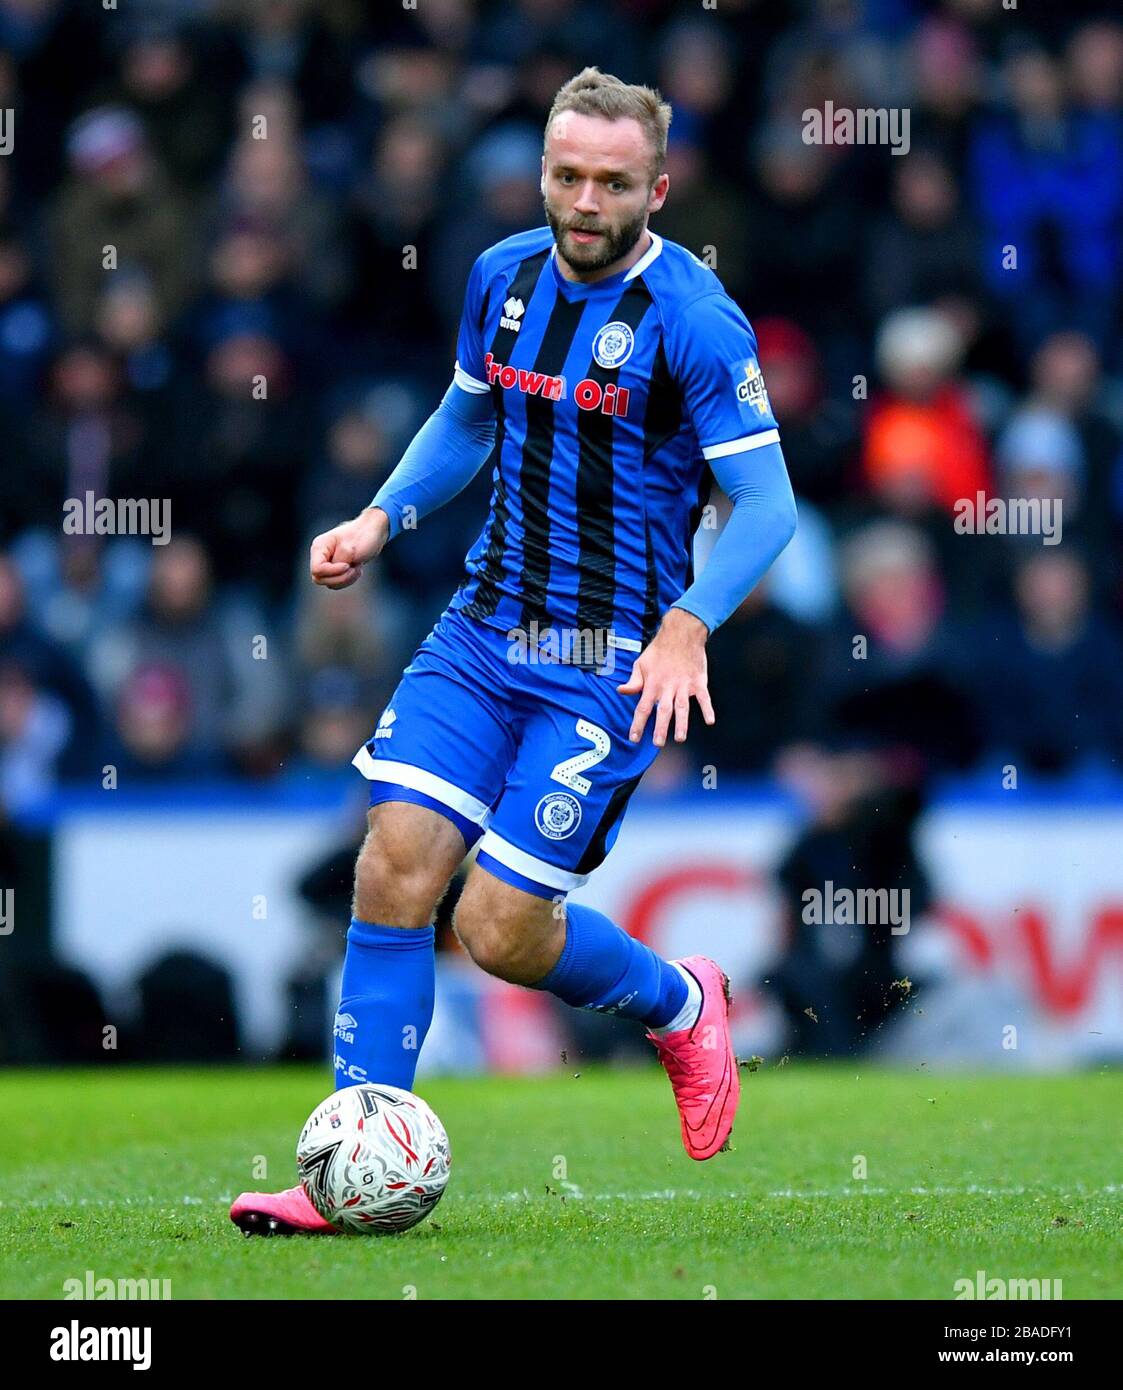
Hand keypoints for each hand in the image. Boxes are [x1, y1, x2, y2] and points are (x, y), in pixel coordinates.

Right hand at [309, 508, 388, 588]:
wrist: (374, 532)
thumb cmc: (362, 536)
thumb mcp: (349, 549)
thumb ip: (337, 562)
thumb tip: (333, 573)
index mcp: (319, 547)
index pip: (317, 569)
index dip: (332, 571)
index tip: (347, 565)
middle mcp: (320, 556)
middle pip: (320, 579)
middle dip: (340, 578)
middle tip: (354, 569)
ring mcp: (328, 563)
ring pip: (329, 583)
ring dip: (346, 579)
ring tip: (357, 568)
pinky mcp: (336, 569)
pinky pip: (338, 583)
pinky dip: (349, 580)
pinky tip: (357, 569)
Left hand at [617, 608, 714, 746]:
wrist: (681, 633)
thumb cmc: (659, 650)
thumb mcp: (641, 663)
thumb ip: (633, 681)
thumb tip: (621, 691)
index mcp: (652, 684)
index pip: (642, 708)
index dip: (637, 724)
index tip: (634, 738)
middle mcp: (668, 686)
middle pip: (663, 711)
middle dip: (660, 728)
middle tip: (658, 744)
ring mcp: (684, 685)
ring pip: (682, 707)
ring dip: (681, 723)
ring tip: (680, 738)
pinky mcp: (698, 681)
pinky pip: (704, 697)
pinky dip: (707, 709)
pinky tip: (710, 721)